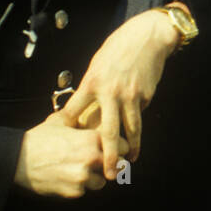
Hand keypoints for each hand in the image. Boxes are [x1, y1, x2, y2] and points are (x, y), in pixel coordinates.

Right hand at [13, 111, 129, 197]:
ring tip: (81, 170)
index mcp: (93, 139)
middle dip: (112, 165)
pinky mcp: (74, 191)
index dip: (120, 148)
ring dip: (95, 178)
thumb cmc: (38, 139)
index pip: (123, 146)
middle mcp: (92, 158)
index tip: (116, 149)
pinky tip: (67, 177)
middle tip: (103, 163)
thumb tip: (84, 109)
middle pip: (118, 166)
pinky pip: (85, 190)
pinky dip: (79, 186)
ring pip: (102, 182)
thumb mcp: (59, 121)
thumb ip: (77, 117)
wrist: (18, 159)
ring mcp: (84, 176)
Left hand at [57, 6, 182, 179]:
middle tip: (107, 174)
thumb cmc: (119, 48)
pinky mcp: (145, 95)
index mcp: (92, 82)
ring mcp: (130, 95)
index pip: (74, 111)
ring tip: (129, 162)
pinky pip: (140, 114)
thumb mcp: (97, 63)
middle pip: (108, 131)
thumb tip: (86, 105)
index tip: (63, 141)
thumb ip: (91, 84)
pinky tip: (137, 139)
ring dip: (131, 148)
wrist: (147, 37)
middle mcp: (111, 92)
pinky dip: (138, 126)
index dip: (67, 127)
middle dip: (108, 155)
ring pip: (131, 128)